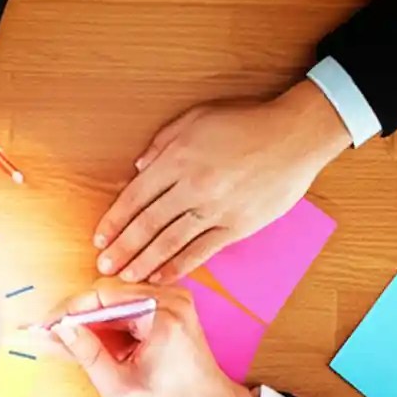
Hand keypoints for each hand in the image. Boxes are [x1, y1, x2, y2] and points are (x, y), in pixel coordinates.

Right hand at [43, 279, 256, 396]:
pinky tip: (95, 344)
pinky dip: (107, 323)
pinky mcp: (167, 304)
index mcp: (162, 315)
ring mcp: (171, 298)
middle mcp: (170, 298)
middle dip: (77, 316)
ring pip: (113, 298)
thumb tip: (60, 329)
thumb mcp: (120, 388)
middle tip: (53, 338)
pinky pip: (126, 304)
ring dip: (91, 320)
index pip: (102, 295)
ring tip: (74, 346)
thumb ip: (88, 355)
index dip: (68, 310)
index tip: (46, 326)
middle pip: (107, 293)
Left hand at [93, 80, 352, 283]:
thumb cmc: (246, 122)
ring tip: (125, 278)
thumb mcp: (196, 118)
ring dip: (143, 263)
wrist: (296, 135)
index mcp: (177, 160)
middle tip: (104, 268)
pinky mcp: (237, 226)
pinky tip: (161, 278)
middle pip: (147, 224)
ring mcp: (215, 209)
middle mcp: (192, 187)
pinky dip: (179, 266)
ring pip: (170, 242)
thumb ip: (162, 143)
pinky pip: (201, 251)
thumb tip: (138, 169)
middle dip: (122, 249)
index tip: (99, 240)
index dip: (114, 221)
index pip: (134, 197)